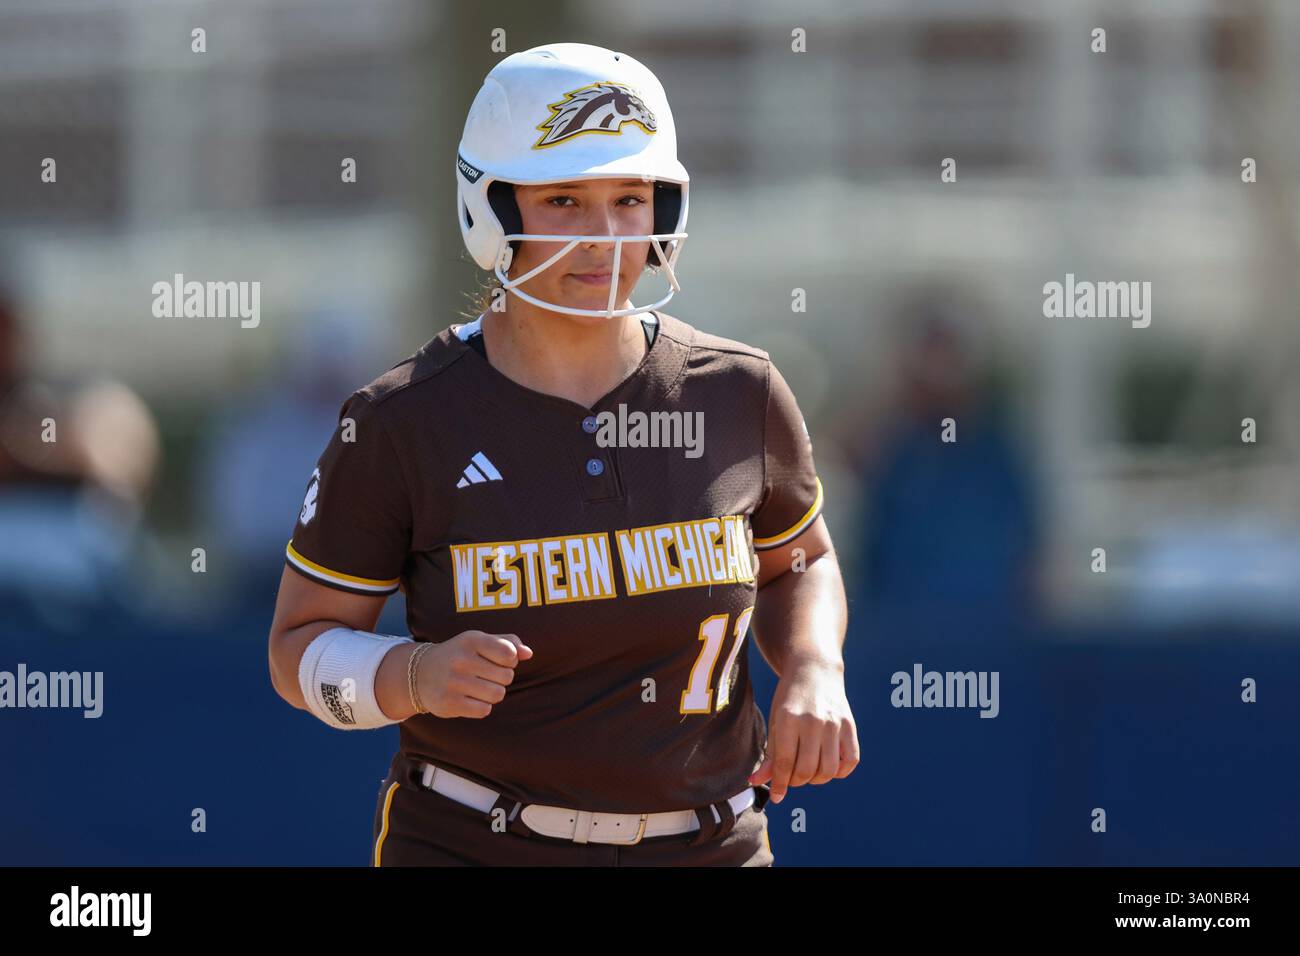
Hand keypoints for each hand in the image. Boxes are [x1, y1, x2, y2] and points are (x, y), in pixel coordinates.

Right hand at [415, 630, 532, 718]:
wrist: (420, 673)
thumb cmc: (460, 655)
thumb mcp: (480, 641)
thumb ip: (508, 643)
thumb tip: (529, 653)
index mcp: (471, 640)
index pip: (509, 654)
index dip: (510, 660)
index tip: (498, 660)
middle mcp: (461, 659)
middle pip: (507, 677)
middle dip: (501, 678)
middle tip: (484, 675)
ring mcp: (454, 682)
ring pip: (498, 695)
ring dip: (493, 694)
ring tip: (478, 687)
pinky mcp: (450, 703)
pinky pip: (484, 710)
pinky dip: (481, 707)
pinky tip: (469, 698)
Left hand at [748, 658, 857, 803]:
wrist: (814, 670)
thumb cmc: (789, 699)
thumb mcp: (775, 721)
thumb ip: (770, 754)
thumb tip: (756, 782)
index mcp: (789, 718)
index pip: (785, 762)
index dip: (780, 784)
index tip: (777, 796)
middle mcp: (813, 721)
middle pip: (807, 770)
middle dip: (796, 782)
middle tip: (792, 777)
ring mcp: (834, 723)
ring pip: (828, 770)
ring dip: (816, 780)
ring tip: (808, 772)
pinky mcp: (850, 725)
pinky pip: (850, 761)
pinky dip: (839, 772)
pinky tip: (828, 766)